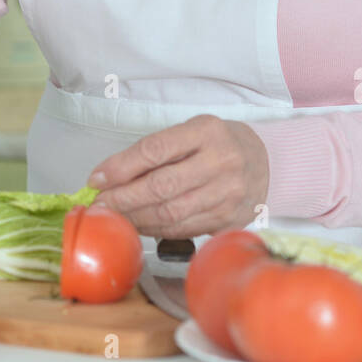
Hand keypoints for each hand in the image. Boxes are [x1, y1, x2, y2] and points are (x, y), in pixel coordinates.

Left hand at [86, 114, 269, 237]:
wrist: (265, 163)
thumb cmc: (216, 144)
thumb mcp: (192, 132)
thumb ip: (156, 151)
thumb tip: (109, 177)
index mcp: (207, 131)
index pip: (156, 150)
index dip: (121, 166)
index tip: (96, 179)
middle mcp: (221, 162)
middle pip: (162, 186)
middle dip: (123, 198)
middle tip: (100, 204)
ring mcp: (228, 194)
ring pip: (171, 214)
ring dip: (136, 218)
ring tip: (115, 216)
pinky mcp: (229, 220)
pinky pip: (183, 230)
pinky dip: (155, 230)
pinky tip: (140, 224)